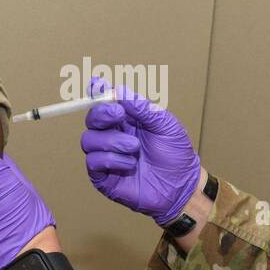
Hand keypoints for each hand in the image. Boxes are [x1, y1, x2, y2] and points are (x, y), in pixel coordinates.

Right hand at [81, 77, 201, 225]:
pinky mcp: (103, 177)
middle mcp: (112, 135)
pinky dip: (110, 159)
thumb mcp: (165, 125)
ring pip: (88, 140)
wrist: (181, 185)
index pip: (104, 103)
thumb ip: (142, 108)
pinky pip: (93, 162)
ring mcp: (106, 156)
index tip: (97, 84)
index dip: (96, 92)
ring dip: (111, 140)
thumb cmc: (175, 154)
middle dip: (101, 113)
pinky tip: (130, 163)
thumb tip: (119, 90)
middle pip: (91, 119)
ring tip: (134, 147)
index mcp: (126, 120)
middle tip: (118, 114)